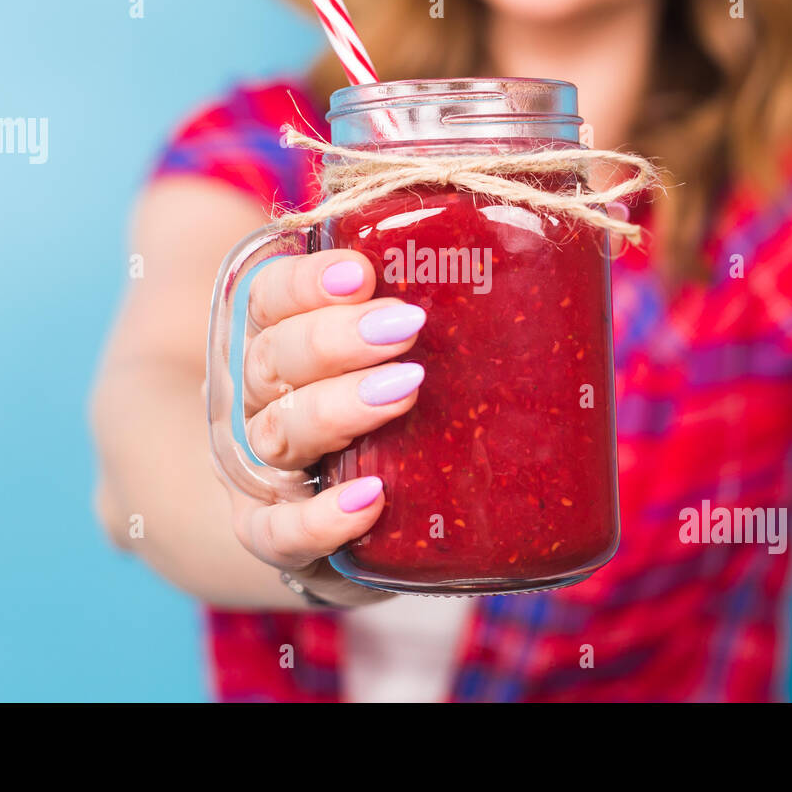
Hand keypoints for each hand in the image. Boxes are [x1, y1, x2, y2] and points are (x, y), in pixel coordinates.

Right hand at [217, 249, 426, 606]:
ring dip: (338, 408)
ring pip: (278, 434)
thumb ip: (433, 313)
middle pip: (273, 359)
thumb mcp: (398, 361)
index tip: (362, 272)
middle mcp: (262, 403)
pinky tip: (370, 499)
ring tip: (403, 392)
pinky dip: (319, 518)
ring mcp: (262, 473)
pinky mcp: (274, 537)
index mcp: (279, 344)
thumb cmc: (388, 421)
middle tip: (405, 326)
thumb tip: (530, 255)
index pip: (269, 298)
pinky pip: (279, 533)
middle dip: (335, 338)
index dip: (307, 282)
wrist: (340, 529)